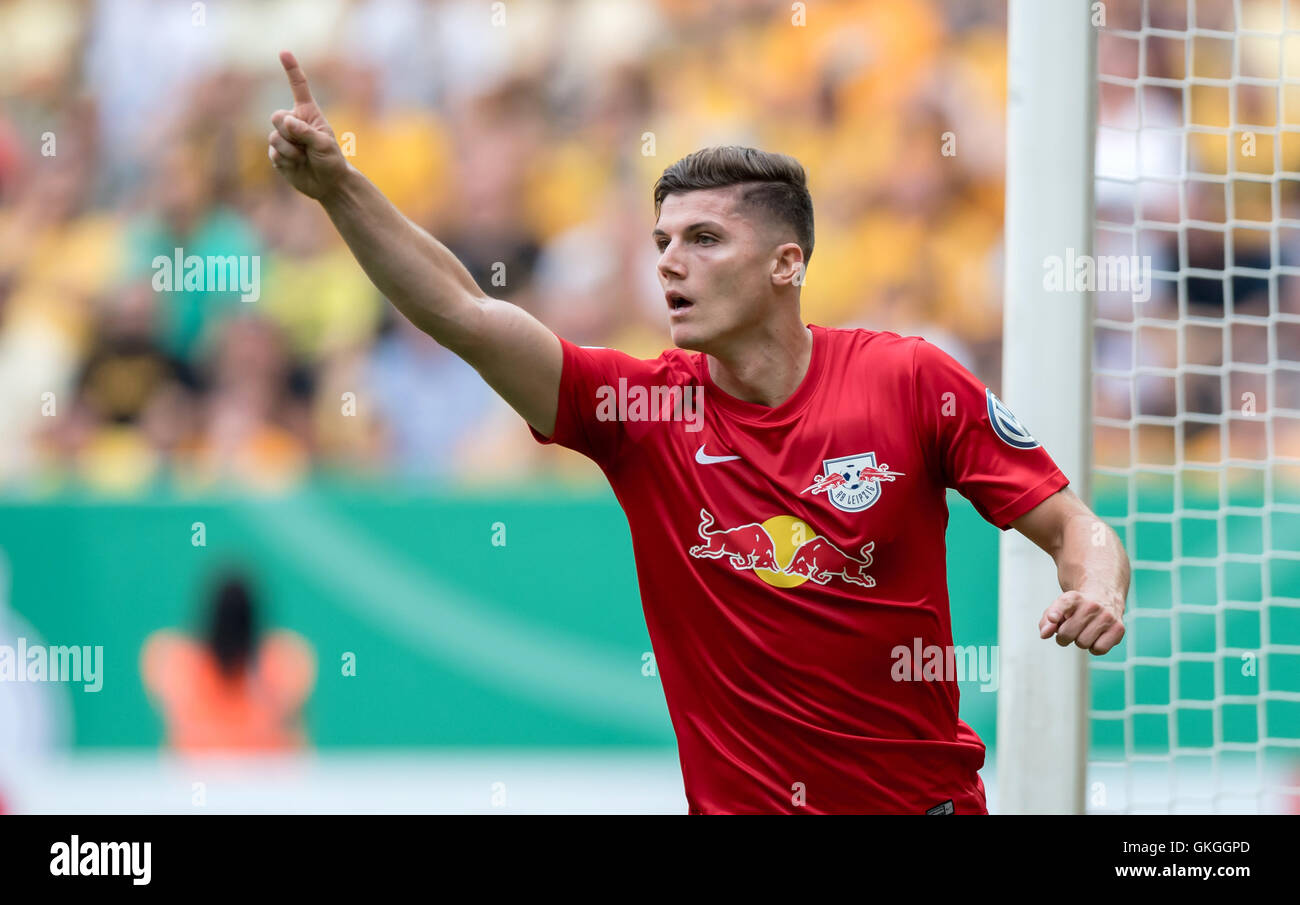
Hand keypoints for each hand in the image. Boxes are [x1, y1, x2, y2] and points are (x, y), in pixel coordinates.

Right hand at [268, 51, 349, 199]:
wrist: (328, 185)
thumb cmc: (332, 161)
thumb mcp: (324, 145)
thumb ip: (306, 132)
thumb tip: (286, 122)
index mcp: (308, 114)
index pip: (298, 88)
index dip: (291, 70)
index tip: (284, 52)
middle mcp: (293, 122)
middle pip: (276, 116)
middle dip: (288, 131)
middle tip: (304, 144)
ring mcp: (284, 138)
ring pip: (273, 137)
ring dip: (290, 150)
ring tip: (304, 158)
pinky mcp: (277, 154)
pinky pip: (273, 153)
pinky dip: (286, 160)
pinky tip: (297, 165)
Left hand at [1039, 589, 1124, 654]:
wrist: (1104, 597)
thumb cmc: (1076, 609)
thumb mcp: (1059, 609)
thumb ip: (1046, 621)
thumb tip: (1044, 635)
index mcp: (1074, 597)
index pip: (1064, 604)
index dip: (1055, 612)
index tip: (1052, 618)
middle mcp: (1091, 605)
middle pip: (1067, 634)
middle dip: (1064, 637)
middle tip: (1069, 631)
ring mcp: (1107, 616)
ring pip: (1083, 644)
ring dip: (1080, 642)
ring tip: (1084, 631)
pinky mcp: (1119, 628)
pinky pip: (1099, 649)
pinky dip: (1094, 648)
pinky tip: (1095, 637)